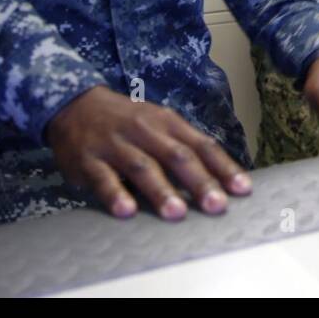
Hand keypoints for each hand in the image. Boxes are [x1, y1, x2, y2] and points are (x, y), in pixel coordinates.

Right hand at [46, 86, 250, 220]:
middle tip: (217, 206)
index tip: (243, 189)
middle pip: (178, 156)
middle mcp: (146, 131)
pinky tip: (127, 211)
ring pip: (143, 167)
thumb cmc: (126, 121)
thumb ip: (184, 149)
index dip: (223, 168)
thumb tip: (219, 180)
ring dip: (161, 190)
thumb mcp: (158, 125)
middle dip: (199, 182)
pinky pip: (104, 178)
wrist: (75, 104)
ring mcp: (117, 144)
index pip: (202, 146)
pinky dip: (115, 194)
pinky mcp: (90, 159)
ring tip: (177, 213)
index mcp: (168, 123)